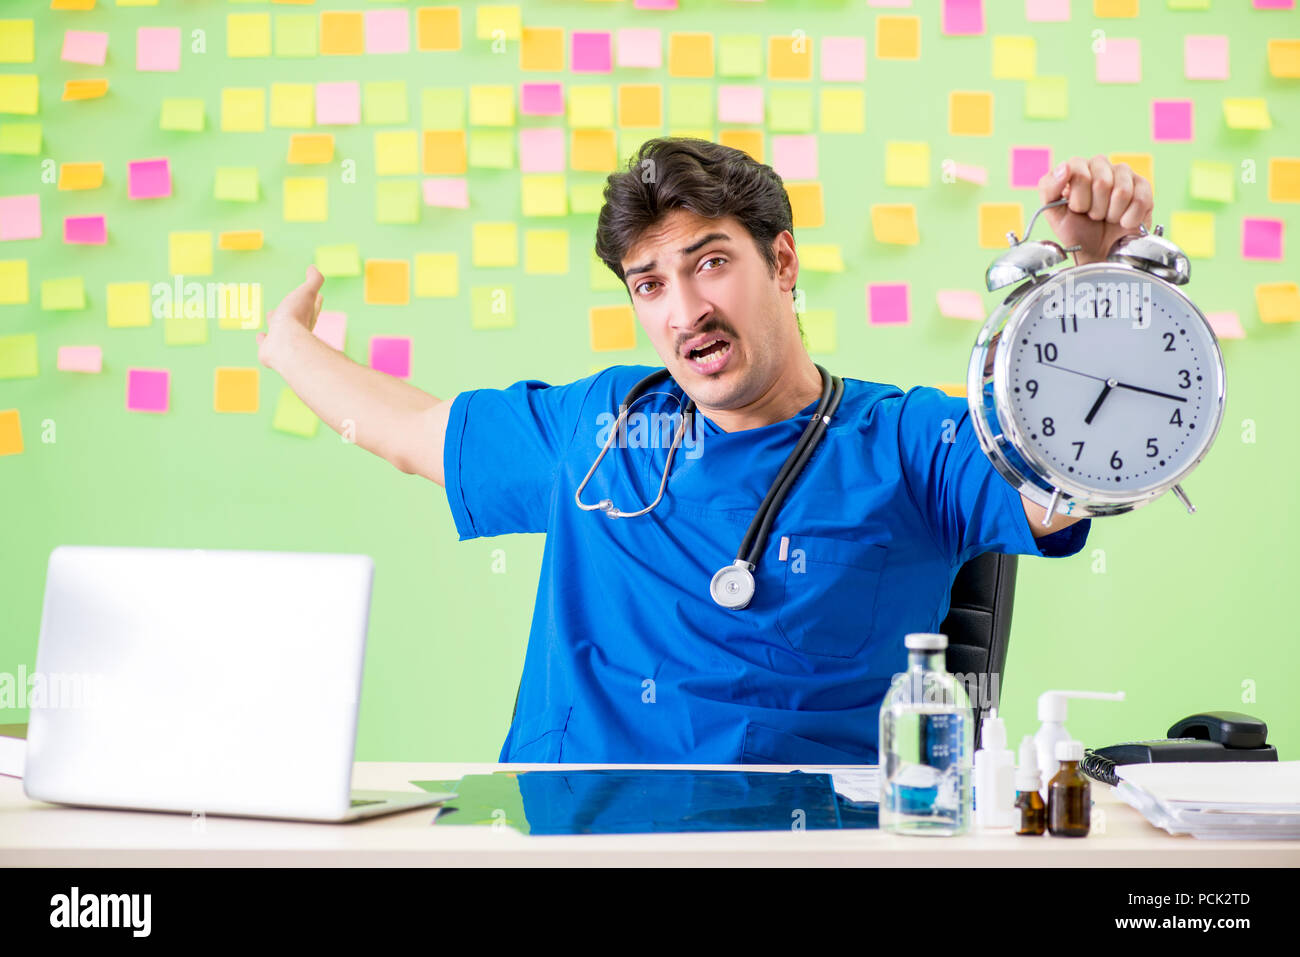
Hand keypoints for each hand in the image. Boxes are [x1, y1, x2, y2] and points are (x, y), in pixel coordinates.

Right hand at [258, 265, 323, 369]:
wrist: (284, 343)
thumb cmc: (296, 316)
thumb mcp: (307, 292)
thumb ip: (313, 280)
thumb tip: (313, 268)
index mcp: (308, 315)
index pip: (314, 305)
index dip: (314, 299)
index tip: (317, 295)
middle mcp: (298, 329)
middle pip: (296, 318)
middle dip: (292, 310)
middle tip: (288, 305)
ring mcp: (284, 339)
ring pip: (280, 329)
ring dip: (276, 324)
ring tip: (271, 317)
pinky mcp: (271, 349)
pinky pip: (267, 343)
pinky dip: (264, 339)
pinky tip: (261, 337)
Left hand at [1037, 155, 1152, 264]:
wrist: (1098, 251)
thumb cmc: (1076, 231)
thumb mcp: (1053, 213)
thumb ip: (1048, 188)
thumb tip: (1064, 167)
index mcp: (1076, 167)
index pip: (1079, 172)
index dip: (1079, 199)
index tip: (1077, 210)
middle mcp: (1100, 165)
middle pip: (1102, 182)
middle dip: (1095, 208)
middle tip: (1093, 216)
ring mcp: (1123, 173)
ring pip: (1122, 192)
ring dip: (1112, 214)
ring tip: (1106, 217)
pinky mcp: (1143, 185)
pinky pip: (1140, 200)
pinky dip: (1129, 218)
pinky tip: (1123, 221)